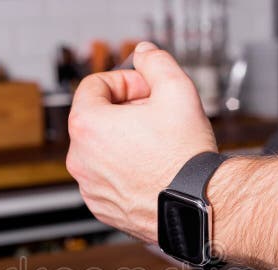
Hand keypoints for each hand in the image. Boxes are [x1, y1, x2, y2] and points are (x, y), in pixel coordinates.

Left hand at [66, 42, 217, 241]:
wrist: (197, 207)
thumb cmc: (185, 157)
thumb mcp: (178, 90)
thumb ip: (156, 62)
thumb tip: (145, 54)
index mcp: (87, 125)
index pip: (94, 85)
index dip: (125, 81)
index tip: (146, 91)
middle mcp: (80, 158)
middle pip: (96, 118)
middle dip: (125, 111)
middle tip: (157, 116)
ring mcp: (89, 187)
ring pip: (102, 150)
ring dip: (125, 141)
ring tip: (157, 145)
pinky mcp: (102, 207)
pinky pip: (108, 178)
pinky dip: (124, 170)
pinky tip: (152, 169)